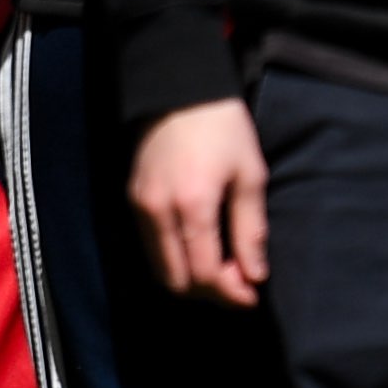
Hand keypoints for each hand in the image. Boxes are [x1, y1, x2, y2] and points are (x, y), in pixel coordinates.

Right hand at [130, 98, 268, 304]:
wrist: (178, 90)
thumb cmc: (223, 129)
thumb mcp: (249, 175)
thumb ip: (251, 229)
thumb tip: (255, 275)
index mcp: (193, 205)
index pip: (205, 272)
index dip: (230, 293)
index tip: (252, 296)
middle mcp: (159, 212)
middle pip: (177, 280)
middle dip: (209, 293)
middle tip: (238, 285)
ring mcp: (140, 207)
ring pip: (160, 268)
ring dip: (191, 279)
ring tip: (221, 270)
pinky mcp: (132, 200)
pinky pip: (151, 247)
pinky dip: (174, 260)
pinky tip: (199, 249)